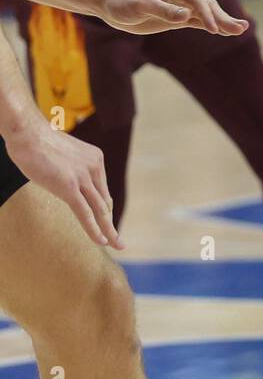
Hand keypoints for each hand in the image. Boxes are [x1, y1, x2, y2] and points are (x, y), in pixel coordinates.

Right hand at [5, 118, 121, 247]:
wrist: (27, 133)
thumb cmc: (38, 143)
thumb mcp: (63, 155)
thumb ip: (70, 169)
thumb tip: (66, 182)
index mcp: (95, 158)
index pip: (102, 190)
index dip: (105, 208)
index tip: (106, 221)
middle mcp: (94, 167)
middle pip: (105, 202)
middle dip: (111, 223)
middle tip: (118, 240)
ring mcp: (83, 177)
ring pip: (100, 210)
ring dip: (108, 230)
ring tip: (115, 245)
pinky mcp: (70, 187)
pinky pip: (86, 213)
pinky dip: (94, 229)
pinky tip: (101, 241)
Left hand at [99, 0, 249, 36]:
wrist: (111, 4)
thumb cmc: (122, 1)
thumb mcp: (140, 6)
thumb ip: (163, 10)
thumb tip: (186, 16)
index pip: (196, 0)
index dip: (207, 14)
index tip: (214, 29)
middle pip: (208, 5)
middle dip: (223, 17)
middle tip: (241, 28)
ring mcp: (181, 5)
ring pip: (207, 14)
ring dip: (223, 22)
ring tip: (242, 29)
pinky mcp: (178, 17)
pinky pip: (199, 21)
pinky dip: (212, 26)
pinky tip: (225, 31)